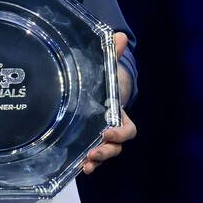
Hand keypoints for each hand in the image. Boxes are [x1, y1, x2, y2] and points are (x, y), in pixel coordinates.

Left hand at [83, 31, 136, 174]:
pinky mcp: (83, 142)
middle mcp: (111, 130)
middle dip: (106, 151)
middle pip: (115, 146)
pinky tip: (75, 168)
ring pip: (103, 154)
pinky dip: (83, 163)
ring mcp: (98, 138)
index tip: (107, 131)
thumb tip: (119, 34)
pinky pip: (87, 156)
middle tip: (93, 153)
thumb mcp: (107, 68)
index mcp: (119, 115)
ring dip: (96, 161)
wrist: (94, 89)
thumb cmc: (103, 81)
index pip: (128, 130)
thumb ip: (112, 54)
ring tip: (86, 165)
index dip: (120, 133)